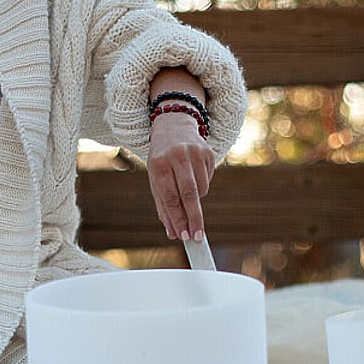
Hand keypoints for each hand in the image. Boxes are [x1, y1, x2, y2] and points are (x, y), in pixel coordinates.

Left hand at [146, 111, 215, 240]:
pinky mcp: (208, 152)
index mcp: (159, 164)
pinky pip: (208, 179)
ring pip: (201, 189)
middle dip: (194, 218)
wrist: (174, 127)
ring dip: (196, 200)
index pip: (170, 197)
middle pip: (190, 194)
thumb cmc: (161, 159)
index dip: (178, 219)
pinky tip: (193, 176)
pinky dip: (202, 186)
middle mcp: (177, 156)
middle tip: (197, 237)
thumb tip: (174, 233)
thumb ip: (163, 207)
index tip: (184, 236)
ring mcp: (195, 152)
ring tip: (187, 192)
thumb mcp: (155, 179)